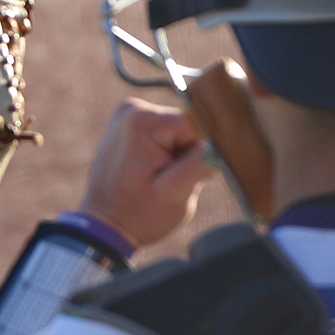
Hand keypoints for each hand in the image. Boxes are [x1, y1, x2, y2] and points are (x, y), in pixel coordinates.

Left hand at [78, 98, 214, 249]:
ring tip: (159, 177)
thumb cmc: (138, 214)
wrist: (106, 225)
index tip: (187, 174)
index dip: (202, 152)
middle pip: (189, 126)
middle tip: (170, 180)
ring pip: (181, 131)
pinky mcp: (131, 123)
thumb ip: (201, 163)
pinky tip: (153, 171)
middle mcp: (133, 108)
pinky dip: (169, 153)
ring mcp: (129, 113)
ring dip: (180, 155)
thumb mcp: (176, 193)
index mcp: (143, 120)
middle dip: (189, 154)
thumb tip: (227, 141)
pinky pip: (168, 133)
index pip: (199, 125)